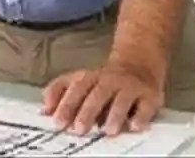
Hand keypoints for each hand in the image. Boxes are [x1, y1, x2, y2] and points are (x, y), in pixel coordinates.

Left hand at [42, 63, 163, 136]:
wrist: (139, 62)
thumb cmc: (104, 79)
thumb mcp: (79, 79)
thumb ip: (59, 92)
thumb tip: (44, 110)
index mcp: (89, 77)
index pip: (75, 89)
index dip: (66, 105)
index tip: (57, 121)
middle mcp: (109, 81)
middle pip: (96, 95)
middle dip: (86, 112)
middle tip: (79, 129)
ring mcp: (130, 87)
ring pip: (121, 100)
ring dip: (114, 116)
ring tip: (107, 131)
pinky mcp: (150, 96)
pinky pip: (146, 106)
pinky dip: (140, 116)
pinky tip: (134, 126)